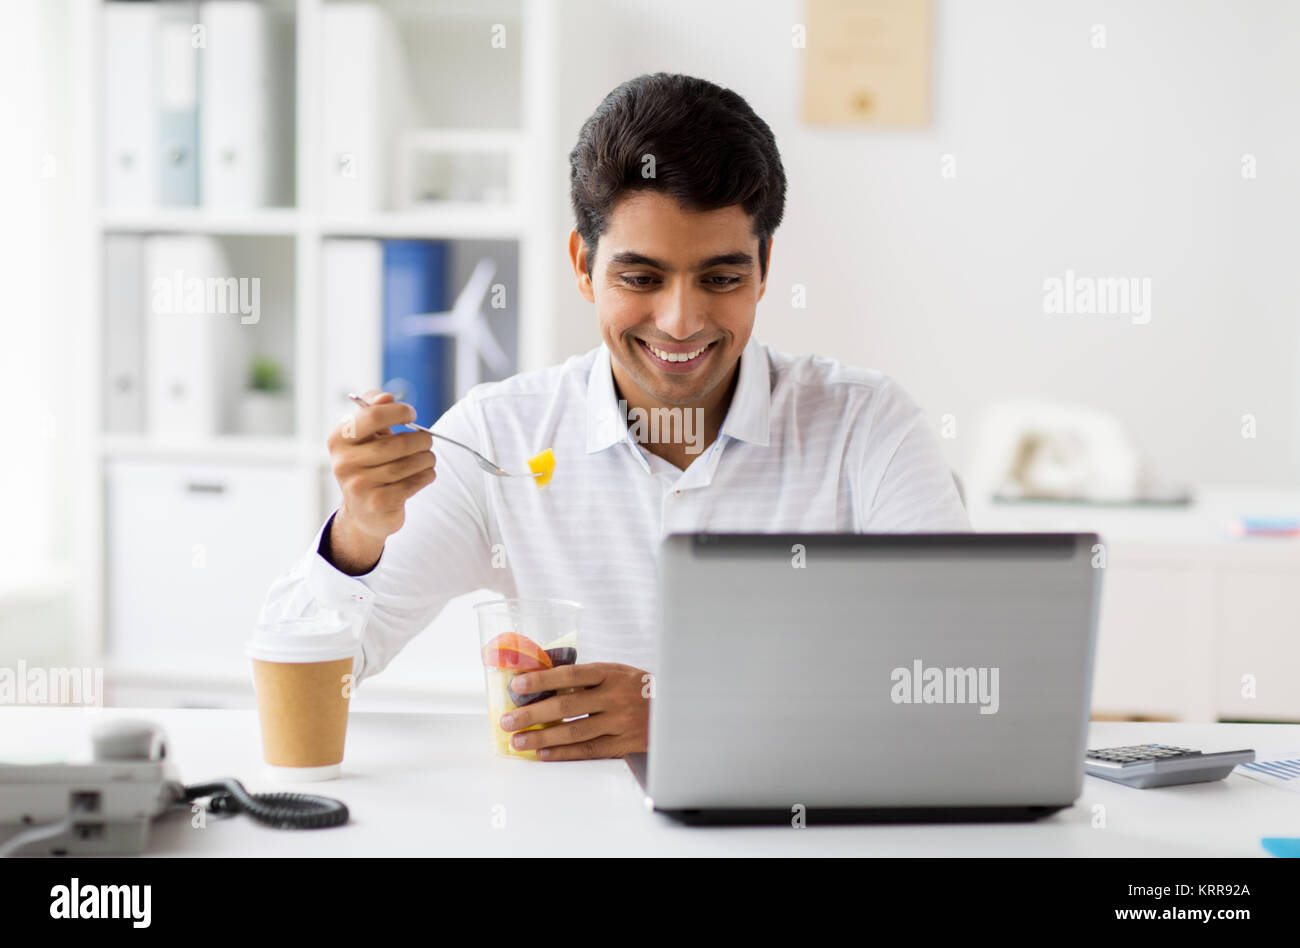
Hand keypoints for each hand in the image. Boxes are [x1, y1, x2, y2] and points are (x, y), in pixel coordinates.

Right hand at [325, 390, 435, 572]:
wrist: (363, 513)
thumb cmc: (368, 465)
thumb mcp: (365, 436)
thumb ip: (373, 409)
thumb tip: (386, 397)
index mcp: (339, 439)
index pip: (373, 415)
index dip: (399, 411)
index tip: (411, 414)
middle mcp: (344, 463)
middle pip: (398, 443)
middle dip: (421, 439)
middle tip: (427, 440)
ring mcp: (359, 485)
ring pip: (408, 464)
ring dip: (427, 458)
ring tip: (428, 457)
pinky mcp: (377, 504)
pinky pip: (413, 483)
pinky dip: (426, 475)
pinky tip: (426, 473)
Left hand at [500, 663, 650, 759]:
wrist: (675, 710)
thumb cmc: (638, 688)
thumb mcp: (616, 672)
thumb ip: (585, 676)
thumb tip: (541, 674)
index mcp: (611, 673)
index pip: (571, 675)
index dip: (542, 679)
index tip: (517, 686)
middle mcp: (616, 697)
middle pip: (566, 706)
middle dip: (532, 714)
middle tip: (507, 720)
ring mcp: (620, 723)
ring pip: (574, 732)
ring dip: (541, 737)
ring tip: (518, 741)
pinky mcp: (623, 745)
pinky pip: (587, 750)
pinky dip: (563, 753)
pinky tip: (543, 754)